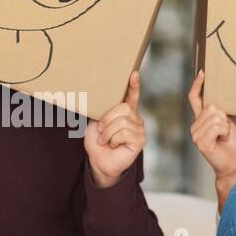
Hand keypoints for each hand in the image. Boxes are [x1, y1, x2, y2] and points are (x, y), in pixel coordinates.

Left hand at [84, 72, 145, 187]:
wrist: (99, 162)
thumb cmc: (98, 143)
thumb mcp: (96, 123)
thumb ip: (101, 111)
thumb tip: (94, 98)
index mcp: (125, 113)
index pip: (131, 96)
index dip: (133, 85)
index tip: (133, 73)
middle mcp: (134, 119)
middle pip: (123, 108)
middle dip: (107, 119)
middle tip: (102, 131)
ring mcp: (139, 129)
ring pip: (122, 121)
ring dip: (108, 132)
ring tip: (106, 140)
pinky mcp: (140, 140)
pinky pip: (125, 132)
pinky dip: (113, 139)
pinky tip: (113, 145)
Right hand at [187, 70, 235, 185]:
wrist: (231, 165)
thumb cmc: (230, 145)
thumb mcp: (226, 123)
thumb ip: (219, 112)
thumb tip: (216, 102)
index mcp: (199, 120)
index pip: (194, 99)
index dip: (197, 86)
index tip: (203, 73)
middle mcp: (194, 126)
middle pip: (211, 107)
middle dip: (224, 117)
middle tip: (225, 131)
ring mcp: (196, 135)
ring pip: (216, 117)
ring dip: (225, 126)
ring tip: (224, 137)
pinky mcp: (201, 142)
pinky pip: (217, 126)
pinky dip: (224, 132)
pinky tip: (222, 140)